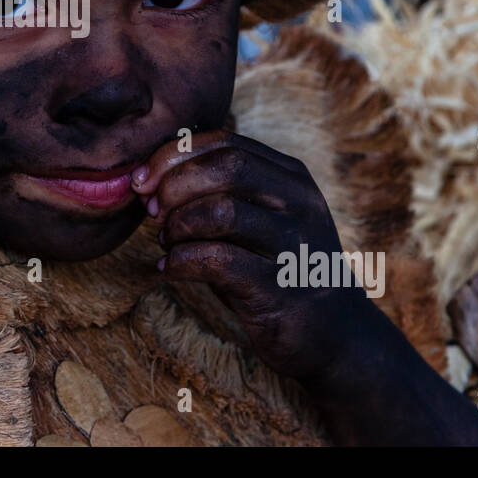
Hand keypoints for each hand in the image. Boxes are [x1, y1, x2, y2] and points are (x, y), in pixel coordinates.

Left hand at [131, 129, 380, 384]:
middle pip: (226, 167)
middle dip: (174, 184)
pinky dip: (181, 261)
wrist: (335, 335)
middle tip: (151, 211)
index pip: (226, 142)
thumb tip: (148, 179)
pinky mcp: (279, 287)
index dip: (174, 155)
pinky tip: (168, 269)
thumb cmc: (274, 270)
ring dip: (178, 225)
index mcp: (291, 177)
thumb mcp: (254, 220)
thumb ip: (216, 193)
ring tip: (165, 242)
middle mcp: (299, 203)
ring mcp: (294, 244)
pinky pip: (218, 261)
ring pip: (222, 211)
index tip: (142, 178)